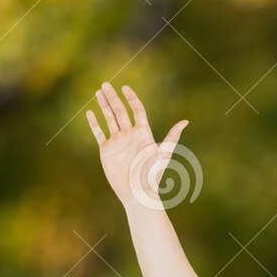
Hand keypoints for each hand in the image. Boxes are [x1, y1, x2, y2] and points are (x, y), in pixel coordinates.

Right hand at [88, 83, 188, 209]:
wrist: (137, 193)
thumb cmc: (152, 176)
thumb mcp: (163, 154)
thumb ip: (172, 137)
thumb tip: (185, 121)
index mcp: (143, 133)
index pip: (137, 110)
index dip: (131, 98)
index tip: (125, 87)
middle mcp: (130, 135)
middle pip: (120, 111)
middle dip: (113, 98)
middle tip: (105, 84)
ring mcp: (117, 142)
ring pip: (109, 119)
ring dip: (103, 106)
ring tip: (98, 92)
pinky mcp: (106, 150)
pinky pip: (99, 133)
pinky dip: (94, 123)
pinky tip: (90, 112)